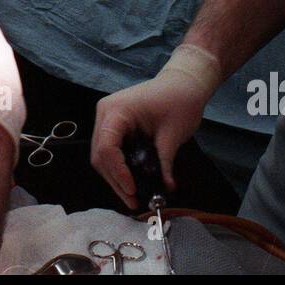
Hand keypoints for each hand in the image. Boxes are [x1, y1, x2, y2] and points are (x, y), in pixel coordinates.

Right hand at [91, 43, 221, 207]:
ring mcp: (108, 120)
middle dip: (116, 181)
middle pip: (100, 156)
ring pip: (103, 157)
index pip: (106, 147)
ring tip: (134, 197)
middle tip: (134, 202)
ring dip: (116, 178)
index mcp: (116, 111)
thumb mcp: (174, 133)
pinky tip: (132, 183)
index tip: (134, 190)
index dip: (117, 172)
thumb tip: (165, 189)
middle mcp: (105, 115)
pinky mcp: (115, 127)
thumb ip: (164, 162)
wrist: (184, 82)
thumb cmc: (180, 100)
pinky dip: (120, 169)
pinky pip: (111, 152)